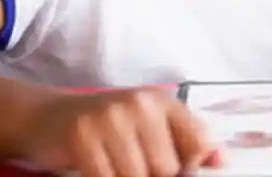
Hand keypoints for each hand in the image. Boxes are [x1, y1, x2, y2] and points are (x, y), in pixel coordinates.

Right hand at [21, 87, 221, 176]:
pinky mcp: (82, 136)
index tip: (177, 171)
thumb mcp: (149, 125)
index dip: (190, 166)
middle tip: (135, 167)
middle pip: (167, 168)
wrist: (49, 117)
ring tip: (117, 168)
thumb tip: (222, 161)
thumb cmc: (108, 126)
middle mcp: (139, 104)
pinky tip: (100, 171)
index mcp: (162, 101)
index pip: (198, 141)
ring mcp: (109, 118)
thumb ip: (186, 140)